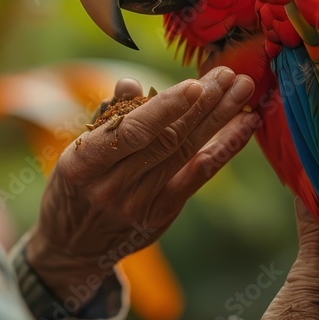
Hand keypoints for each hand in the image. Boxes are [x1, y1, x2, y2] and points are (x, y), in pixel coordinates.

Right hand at [27, 67, 259, 304]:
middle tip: (229, 74)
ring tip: (242, 89)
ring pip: (186, 152)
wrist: (74, 245)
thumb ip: (108, 116)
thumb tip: (131, 83)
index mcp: (84, 164)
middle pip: (167, 139)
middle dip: (202, 103)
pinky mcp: (161, 214)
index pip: (132, 132)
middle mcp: (112, 187)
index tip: (196, 85)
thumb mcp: (77, 150)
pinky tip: (244, 125)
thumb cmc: (76, 185)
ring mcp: (139, 204)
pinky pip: (198, 176)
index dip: (166, 108)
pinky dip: (223, 148)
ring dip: (219, 118)